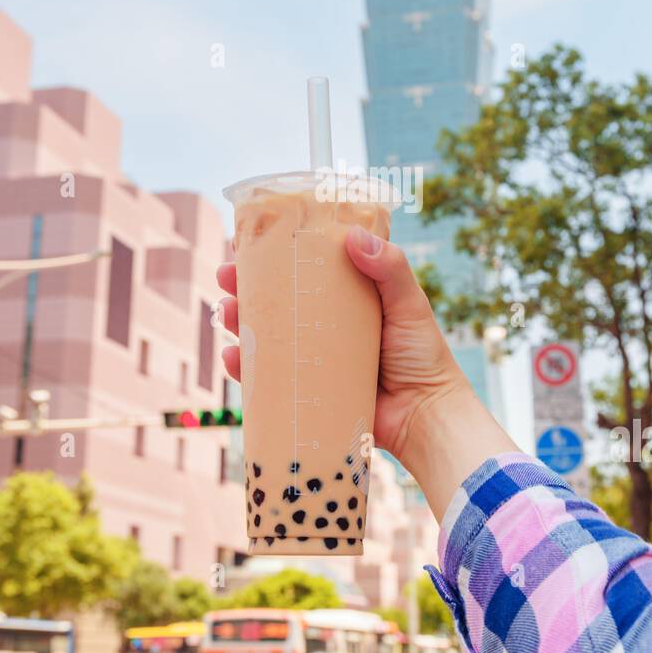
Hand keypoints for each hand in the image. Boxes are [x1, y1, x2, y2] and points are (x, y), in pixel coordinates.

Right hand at [216, 230, 516, 519]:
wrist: (425, 416)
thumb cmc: (423, 356)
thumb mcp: (409, 304)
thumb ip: (389, 269)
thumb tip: (353, 236)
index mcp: (346, 301)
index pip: (304, 272)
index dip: (274, 259)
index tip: (249, 245)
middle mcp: (325, 328)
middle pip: (276, 303)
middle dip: (245, 289)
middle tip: (226, 277)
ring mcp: (313, 361)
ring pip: (266, 339)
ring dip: (238, 324)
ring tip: (225, 313)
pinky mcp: (306, 394)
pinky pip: (268, 381)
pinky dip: (245, 369)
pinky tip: (233, 356)